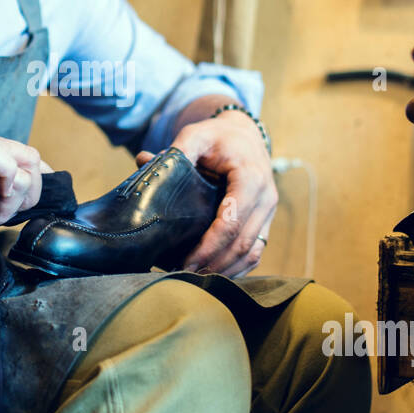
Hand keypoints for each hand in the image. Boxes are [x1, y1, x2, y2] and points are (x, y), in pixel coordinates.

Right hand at [0, 125, 49, 247]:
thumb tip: (17, 192)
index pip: (23, 155)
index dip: (26, 185)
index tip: (10, 207)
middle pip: (31, 157)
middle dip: (28, 192)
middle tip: (3, 213)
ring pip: (25, 161)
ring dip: (17, 197)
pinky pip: (2, 160)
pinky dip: (9, 188)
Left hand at [136, 110, 275, 277]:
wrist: (245, 136)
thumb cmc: (219, 137)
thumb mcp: (198, 134)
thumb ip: (177, 148)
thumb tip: (144, 161)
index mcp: (251, 177)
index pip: (232, 222)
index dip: (209, 247)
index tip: (186, 262)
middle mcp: (267, 198)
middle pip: (242, 243)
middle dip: (214, 264)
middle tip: (184, 275)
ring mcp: (269, 212)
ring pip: (252, 252)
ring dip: (226, 270)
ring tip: (196, 278)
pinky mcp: (266, 221)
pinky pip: (256, 251)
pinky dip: (237, 267)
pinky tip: (214, 273)